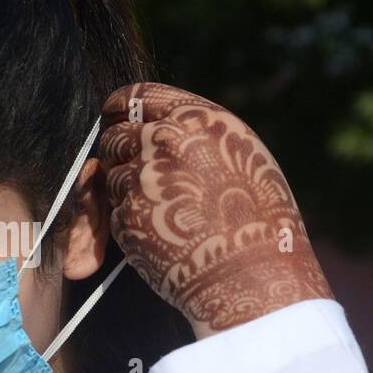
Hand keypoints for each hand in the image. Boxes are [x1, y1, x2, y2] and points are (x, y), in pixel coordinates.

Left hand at [99, 83, 331, 338]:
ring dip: (127, 193)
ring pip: (111, 178)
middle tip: (141, 178)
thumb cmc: (262, 219)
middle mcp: (163, 141)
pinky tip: (166, 237)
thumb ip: (196, 134)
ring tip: (170, 214)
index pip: (138, 96)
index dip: (119, 108)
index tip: (113, 118)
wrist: (256, 276)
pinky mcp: (126, 218)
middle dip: (120, 155)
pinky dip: (131, 225)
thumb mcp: (242, 153)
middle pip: (114, 137)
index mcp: (196, 118)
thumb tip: (155, 126)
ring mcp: (140, 179)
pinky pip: (115, 214)